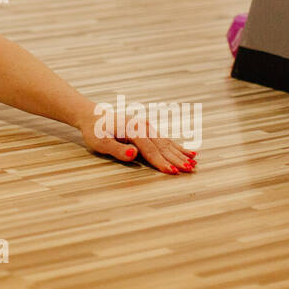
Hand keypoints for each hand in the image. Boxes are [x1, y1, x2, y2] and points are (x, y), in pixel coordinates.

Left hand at [79, 103, 196, 174]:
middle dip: (176, 159)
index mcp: (133, 130)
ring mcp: (147, 127)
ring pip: (166, 143)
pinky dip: (177, 147)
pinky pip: (165, 140)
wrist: (93, 116)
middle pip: (162, 146)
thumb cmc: (95, 131)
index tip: (174, 172)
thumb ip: (117, 149)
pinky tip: (189, 153)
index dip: (162, 162)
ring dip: (180, 154)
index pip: (150, 149)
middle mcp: (143, 127)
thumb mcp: (100, 142)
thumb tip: (134, 153)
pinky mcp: (148, 129)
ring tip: (194, 163)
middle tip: (190, 170)